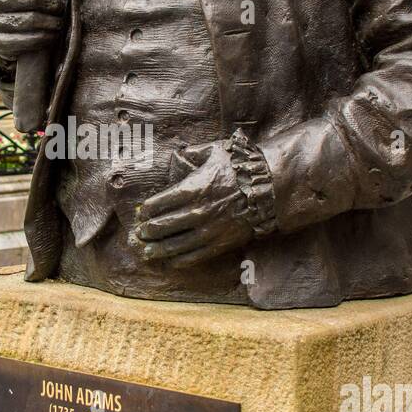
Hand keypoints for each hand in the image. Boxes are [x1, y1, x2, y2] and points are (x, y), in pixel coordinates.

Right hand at [0, 0, 67, 60]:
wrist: (7, 35)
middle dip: (54, 3)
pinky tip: (52, 35)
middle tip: (62, 9)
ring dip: (53, 21)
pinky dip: (47, 37)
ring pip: (33, 19)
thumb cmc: (23, 8)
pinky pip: (31, 39)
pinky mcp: (0, 42)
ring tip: (59, 22)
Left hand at [133, 141, 251, 267]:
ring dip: (158, 249)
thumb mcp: (216, 151)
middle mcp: (198, 211)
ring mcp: (208, 230)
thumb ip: (194, 153)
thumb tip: (181, 153)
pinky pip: (194, 256)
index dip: (147, 210)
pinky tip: (170, 260)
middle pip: (163, 225)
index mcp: (193, 188)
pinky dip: (179, 260)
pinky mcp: (220, 243)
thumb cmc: (243, 167)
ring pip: (175, 245)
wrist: (271, 189)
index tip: (142, 212)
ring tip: (147, 252)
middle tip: (139, 234)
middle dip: (148, 231)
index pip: (160, 203)